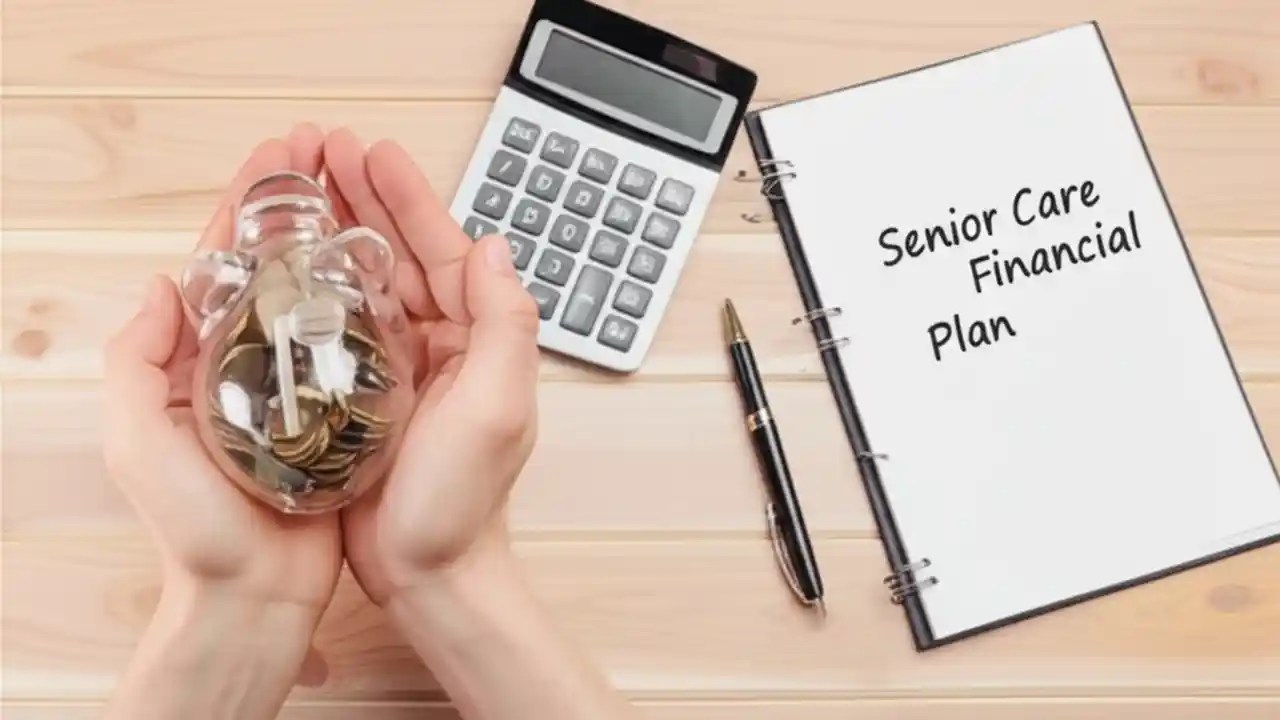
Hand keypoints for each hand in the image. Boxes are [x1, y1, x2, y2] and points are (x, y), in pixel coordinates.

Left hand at [103, 124, 341, 616]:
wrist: (256, 599)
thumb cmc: (197, 532)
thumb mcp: (138, 443)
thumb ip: (136, 364)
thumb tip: (162, 284)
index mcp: (199, 358)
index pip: (223, 259)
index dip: (250, 203)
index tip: (281, 154)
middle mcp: (251, 362)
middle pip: (279, 263)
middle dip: (304, 204)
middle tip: (333, 153)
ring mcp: (300, 384)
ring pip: (324, 294)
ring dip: (343, 240)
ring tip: (369, 191)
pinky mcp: (345, 412)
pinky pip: (361, 345)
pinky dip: (375, 303)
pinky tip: (398, 273)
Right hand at [323, 128, 539, 604]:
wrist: (429, 575)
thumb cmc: (463, 502)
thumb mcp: (498, 407)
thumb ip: (506, 323)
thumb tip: (495, 245)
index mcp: (478, 339)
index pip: (444, 250)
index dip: (408, 198)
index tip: (375, 153)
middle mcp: (443, 346)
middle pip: (401, 255)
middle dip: (364, 200)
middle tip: (324, 153)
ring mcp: (402, 369)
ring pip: (368, 283)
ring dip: (338, 234)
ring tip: (301, 188)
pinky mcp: (364, 396)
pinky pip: (340, 327)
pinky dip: (316, 290)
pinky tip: (286, 265)